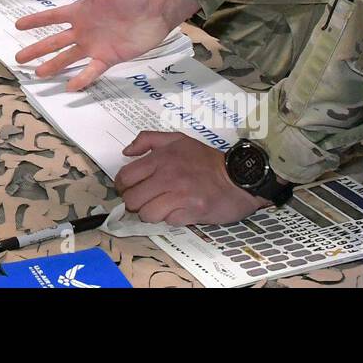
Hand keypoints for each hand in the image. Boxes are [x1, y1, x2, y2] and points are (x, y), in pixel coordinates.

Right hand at [14, 0, 198, 90]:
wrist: (155, 9)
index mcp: (79, 12)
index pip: (51, 18)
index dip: (34, 21)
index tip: (17, 25)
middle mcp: (82, 31)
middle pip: (54, 42)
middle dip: (36, 50)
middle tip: (18, 59)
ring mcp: (94, 46)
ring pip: (67, 58)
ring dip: (52, 66)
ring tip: (38, 75)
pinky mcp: (108, 57)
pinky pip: (91, 70)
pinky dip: (81, 79)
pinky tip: (69, 87)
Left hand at [115, 132, 270, 225]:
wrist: (238, 177)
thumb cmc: (206, 160)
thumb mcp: (178, 139)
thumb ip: (148, 140)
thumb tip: (126, 152)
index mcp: (161, 158)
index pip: (126, 177)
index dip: (124, 186)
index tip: (131, 188)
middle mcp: (167, 176)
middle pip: (132, 200)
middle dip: (136, 202)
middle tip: (147, 200)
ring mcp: (180, 195)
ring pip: (147, 214)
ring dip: (153, 213)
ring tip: (164, 206)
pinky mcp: (192, 212)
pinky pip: (168, 222)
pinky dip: (172, 219)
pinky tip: (181, 210)